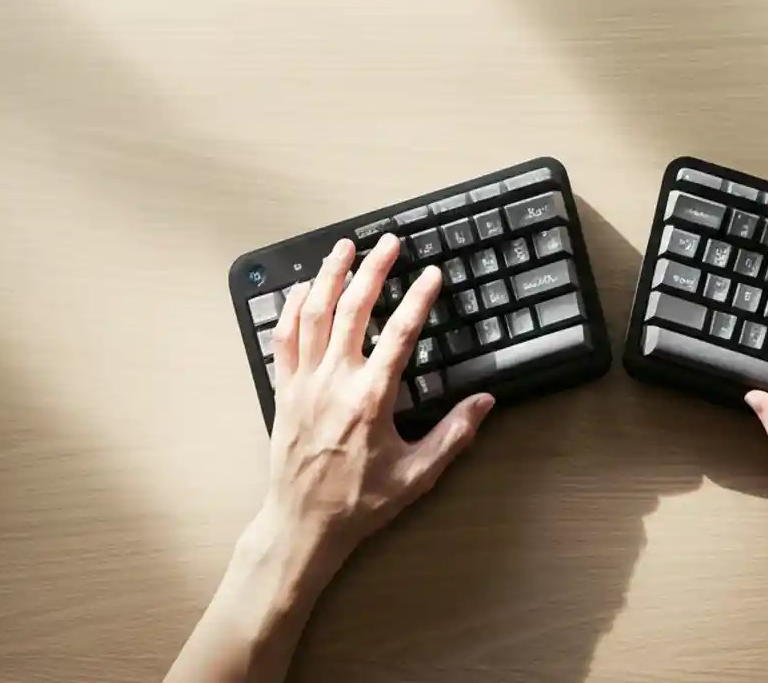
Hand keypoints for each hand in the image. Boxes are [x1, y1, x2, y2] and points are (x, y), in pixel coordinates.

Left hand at [262, 234, 494, 566]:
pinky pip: (283, 338)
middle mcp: (334, 381)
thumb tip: (484, 402)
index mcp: (370, 398)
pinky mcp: (283, 390)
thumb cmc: (361, 502)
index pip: (399, 334)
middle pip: (352, 310)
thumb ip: (453, 435)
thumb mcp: (417, 474)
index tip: (431, 274)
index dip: (418, 299)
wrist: (303, 524)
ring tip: (345, 247)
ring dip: (329, 275)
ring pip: (313, 314)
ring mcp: (304, 382)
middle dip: (373, 270)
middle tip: (389, 243)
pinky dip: (291, 307)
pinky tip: (301, 289)